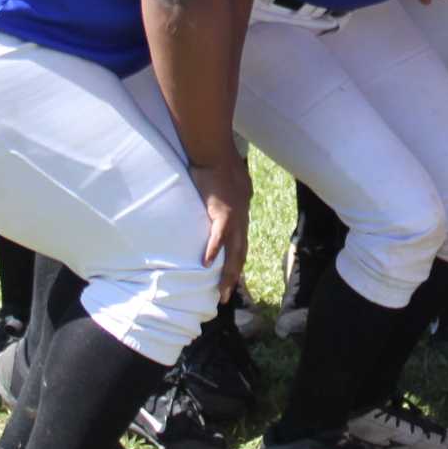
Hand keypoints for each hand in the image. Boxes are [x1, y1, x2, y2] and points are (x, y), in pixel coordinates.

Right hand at [193, 155, 253, 301]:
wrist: (216, 152)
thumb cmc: (221, 162)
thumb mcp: (234, 182)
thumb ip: (233, 193)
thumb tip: (232, 194)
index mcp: (242, 213)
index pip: (241, 244)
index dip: (237, 262)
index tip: (232, 279)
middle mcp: (242, 219)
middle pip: (240, 254)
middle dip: (234, 277)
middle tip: (226, 296)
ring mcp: (234, 217)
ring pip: (234, 252)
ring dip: (228, 274)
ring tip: (222, 292)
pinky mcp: (222, 212)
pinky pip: (218, 236)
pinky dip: (213, 251)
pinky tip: (205, 265)